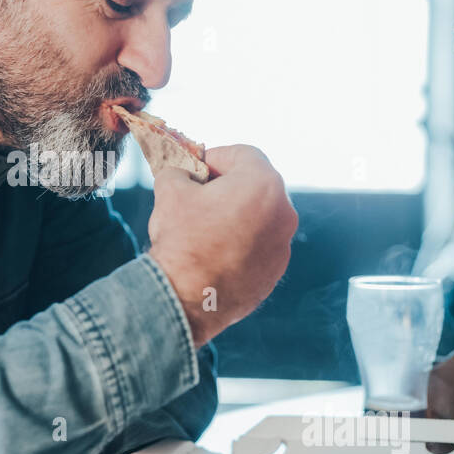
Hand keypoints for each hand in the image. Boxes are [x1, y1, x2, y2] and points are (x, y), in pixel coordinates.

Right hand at [147, 145, 296, 346]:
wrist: (185, 299)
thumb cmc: (181, 240)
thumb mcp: (170, 191)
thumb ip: (178, 172)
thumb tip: (179, 173)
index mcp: (263, 183)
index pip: (243, 154)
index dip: (216, 157)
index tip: (197, 169)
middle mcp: (283, 212)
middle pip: (256, 185)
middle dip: (228, 186)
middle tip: (200, 195)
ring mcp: (282, 244)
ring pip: (260, 217)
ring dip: (236, 215)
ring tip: (204, 227)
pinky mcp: (275, 271)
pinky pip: (259, 246)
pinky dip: (241, 244)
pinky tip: (214, 253)